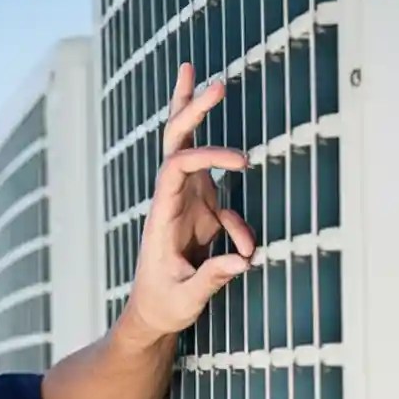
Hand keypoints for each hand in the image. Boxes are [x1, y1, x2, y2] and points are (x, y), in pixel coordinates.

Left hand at [123, 62, 256, 338]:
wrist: (151, 318)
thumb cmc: (163, 307)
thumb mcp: (186, 299)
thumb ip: (212, 277)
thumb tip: (244, 259)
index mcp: (161, 216)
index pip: (176, 168)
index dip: (207, 155)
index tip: (242, 161)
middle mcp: (171, 202)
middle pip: (175, 145)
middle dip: (191, 111)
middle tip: (214, 82)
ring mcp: (185, 206)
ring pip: (189, 153)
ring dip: (196, 118)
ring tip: (207, 80)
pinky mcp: (200, 216)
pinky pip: (224, 204)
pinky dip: (240, 223)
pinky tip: (247, 253)